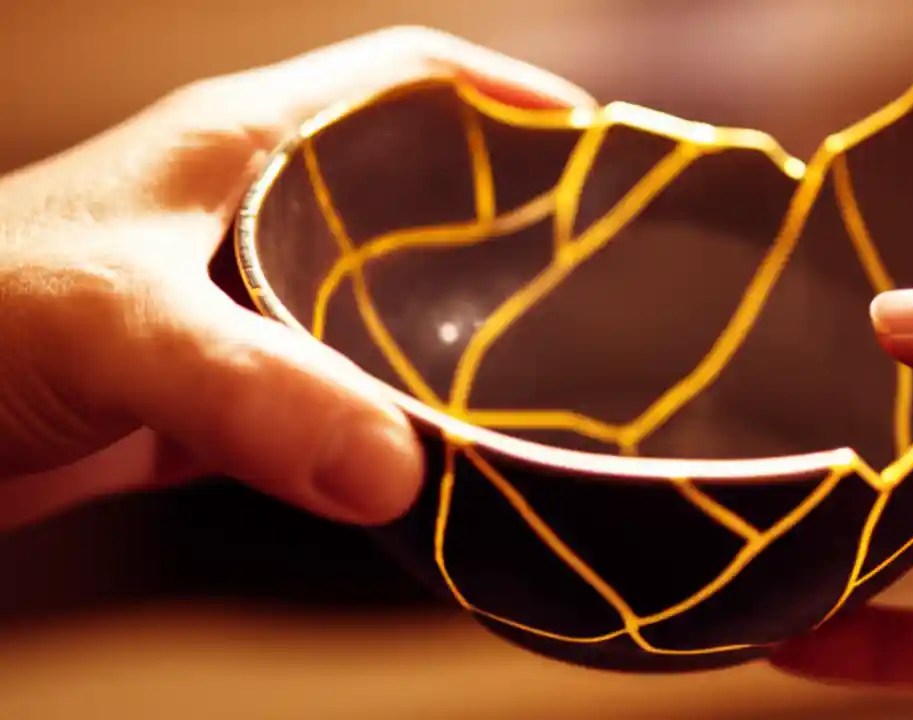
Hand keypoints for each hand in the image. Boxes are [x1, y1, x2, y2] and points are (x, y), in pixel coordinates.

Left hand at [0, 28, 593, 530]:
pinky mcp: (212, 387)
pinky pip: (327, 383)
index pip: (403, 79)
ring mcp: (231, 301)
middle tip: (592, 279)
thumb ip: (255, 388)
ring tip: (534, 371)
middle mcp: (247, 213)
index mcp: (242, 146)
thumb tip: (399, 468)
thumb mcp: (121, 325)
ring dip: (443, 333)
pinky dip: (380, 411)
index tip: (596, 149)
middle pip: (408, 195)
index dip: (503, 97)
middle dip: (500, 226)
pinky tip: (423, 444)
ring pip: (372, 299)